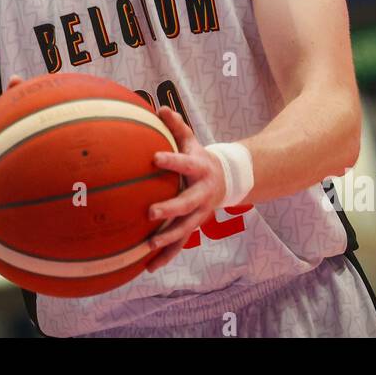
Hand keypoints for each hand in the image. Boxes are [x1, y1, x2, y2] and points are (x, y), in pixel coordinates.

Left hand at [144, 106, 226, 272]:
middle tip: (150, 212)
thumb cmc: (199, 157)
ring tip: (148, 247)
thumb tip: (158, 107)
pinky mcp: (193, 227)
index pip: (184, 163)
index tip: (154, 158)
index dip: (171, 161)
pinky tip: (148, 268)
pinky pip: (179, 244)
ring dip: (167, 240)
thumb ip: (176, 126)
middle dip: (169, 209)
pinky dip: (165, 257)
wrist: (227, 180)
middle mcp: (201, 194)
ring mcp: (199, 213)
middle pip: (186, 203)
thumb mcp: (191, 140)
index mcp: (199, 169)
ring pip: (184, 230)